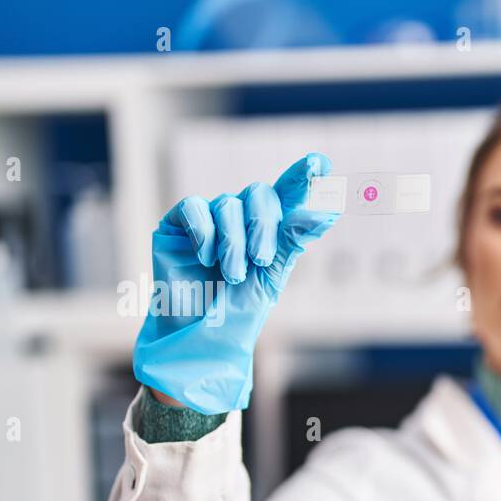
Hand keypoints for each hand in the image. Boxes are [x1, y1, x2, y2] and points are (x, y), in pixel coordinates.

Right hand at [132, 153, 338, 413]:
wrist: (200, 338)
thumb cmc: (238, 309)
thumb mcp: (272, 274)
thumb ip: (293, 237)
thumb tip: (323, 205)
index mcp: (269, 229)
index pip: (288, 193)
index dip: (303, 176)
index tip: (321, 162)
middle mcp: (240, 218)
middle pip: (258, 194)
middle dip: (263, 225)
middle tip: (260, 259)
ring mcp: (208, 219)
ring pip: (227, 204)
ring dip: (234, 241)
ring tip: (233, 274)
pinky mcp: (177, 225)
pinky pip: (194, 208)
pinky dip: (204, 232)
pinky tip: (206, 259)